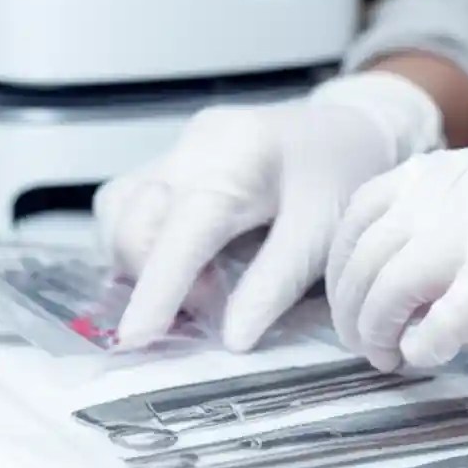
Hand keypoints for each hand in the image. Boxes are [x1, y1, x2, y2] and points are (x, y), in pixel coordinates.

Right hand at [95, 72, 442, 350]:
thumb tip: (231, 340)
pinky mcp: (168, 157)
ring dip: (141, 262)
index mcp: (238, 158)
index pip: (183, 229)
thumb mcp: (323, 236)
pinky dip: (141, 241)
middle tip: (212, 308)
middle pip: (137, 222)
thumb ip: (275, 285)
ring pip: (120, 211)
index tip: (137, 337)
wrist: (346, 127)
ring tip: (201, 283)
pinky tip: (182, 261)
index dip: (157, 286)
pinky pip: (127, 201)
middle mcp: (193, 146)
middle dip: (157, 281)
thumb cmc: (343, 177)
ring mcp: (175, 147)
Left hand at [327, 140, 467, 401]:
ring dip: (374, 327)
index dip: (347, 249)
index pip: (375, 197)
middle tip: (359, 335)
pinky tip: (426, 357)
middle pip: (372, 241)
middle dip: (350, 298)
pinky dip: (417, 348)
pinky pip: (431, 325)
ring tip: (385, 352)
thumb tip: (389, 267)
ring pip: (389, 280)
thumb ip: (458, 220)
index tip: (346, 285)